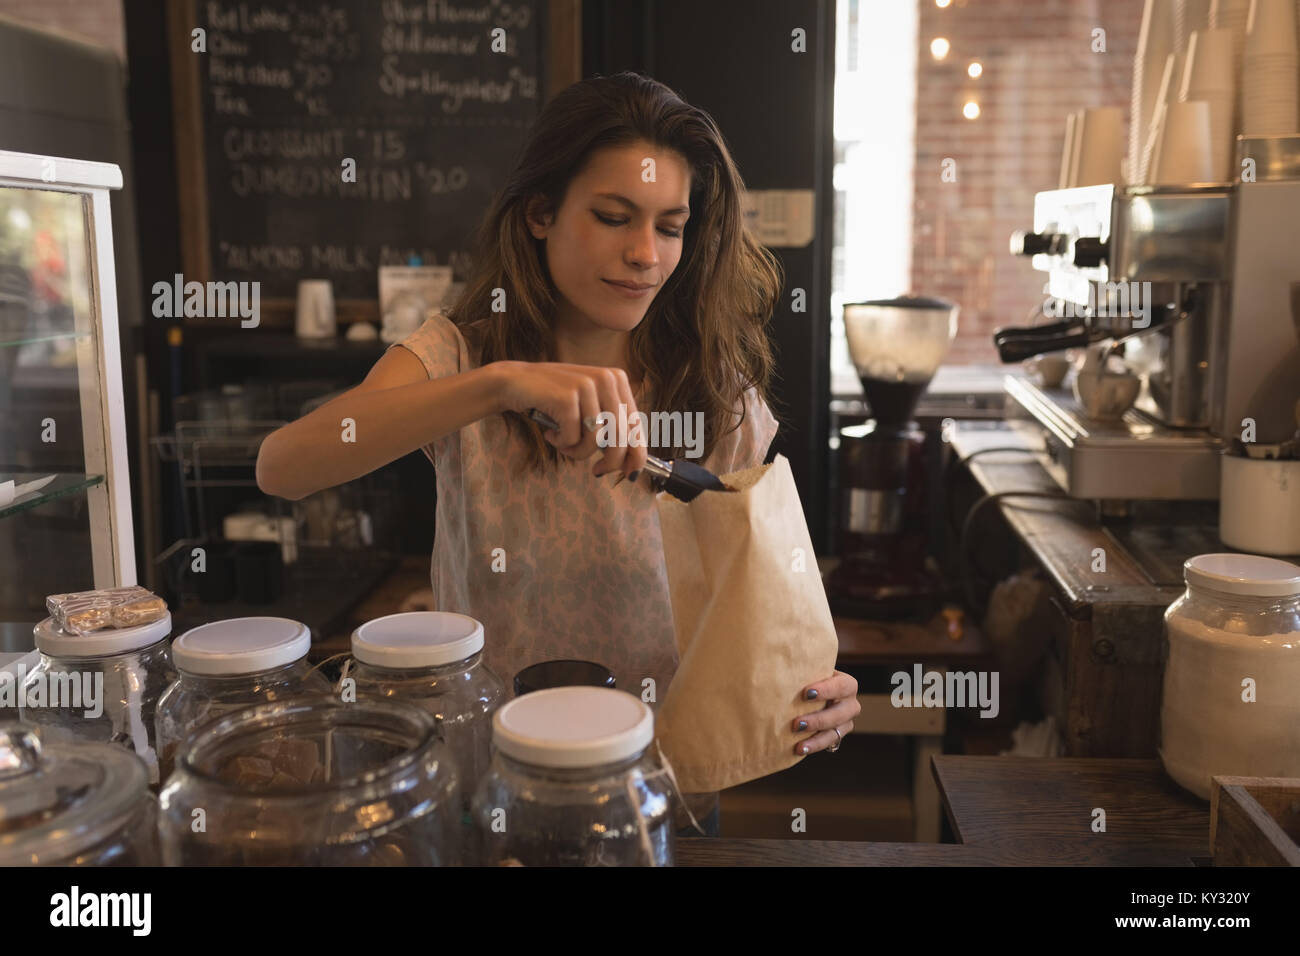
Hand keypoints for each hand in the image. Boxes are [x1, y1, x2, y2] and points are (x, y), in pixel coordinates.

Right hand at [491, 360, 647, 478]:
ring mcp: (586, 385)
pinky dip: (561, 444)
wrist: (514, 382)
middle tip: (597, 471)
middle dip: (610, 462)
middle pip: (620, 436)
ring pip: (596, 440)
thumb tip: (633, 464)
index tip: (630, 474)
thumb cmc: (554, 401)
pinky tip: (551, 433)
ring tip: (564, 445)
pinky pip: (573, 438)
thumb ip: (611, 428)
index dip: (636, 455)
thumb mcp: (589, 409)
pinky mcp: (567, 397)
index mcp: (617, 379)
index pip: (636, 425)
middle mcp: (606, 378)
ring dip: (579, 453)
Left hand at [792, 670, 859, 754]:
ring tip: (799, 745)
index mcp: (846, 684)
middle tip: (796, 723)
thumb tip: (776, 653)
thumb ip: (801, 664)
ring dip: (817, 738)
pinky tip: (799, 749)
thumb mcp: (809, 668)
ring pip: (836, 732)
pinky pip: (828, 743)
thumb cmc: (807, 675)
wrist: (806, 691)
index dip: (827, 690)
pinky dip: (814, 746)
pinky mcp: (836, 735)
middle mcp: (849, 703)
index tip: (806, 693)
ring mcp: (845, 721)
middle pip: (842, 713)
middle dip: (819, 719)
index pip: (843, 685)